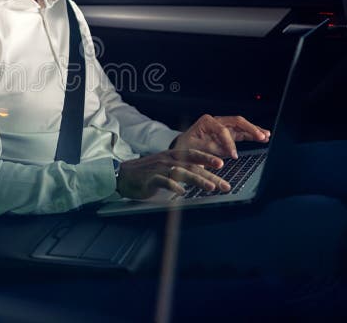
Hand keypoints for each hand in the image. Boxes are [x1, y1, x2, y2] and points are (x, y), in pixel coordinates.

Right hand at [116, 149, 230, 198]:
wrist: (123, 175)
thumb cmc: (146, 172)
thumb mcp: (165, 166)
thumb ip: (181, 169)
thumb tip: (201, 175)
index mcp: (172, 155)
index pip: (193, 155)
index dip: (207, 158)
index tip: (222, 164)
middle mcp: (167, 160)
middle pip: (192, 165)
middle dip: (210, 174)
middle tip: (224, 183)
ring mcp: (159, 169)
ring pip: (182, 172)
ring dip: (198, 179)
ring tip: (211, 187)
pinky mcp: (150, 179)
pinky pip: (164, 182)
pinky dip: (173, 186)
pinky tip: (182, 192)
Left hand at [171, 114, 269, 158]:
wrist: (183, 148)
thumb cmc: (186, 148)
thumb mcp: (194, 149)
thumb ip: (209, 149)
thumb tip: (225, 152)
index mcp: (206, 122)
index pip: (222, 130)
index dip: (229, 142)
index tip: (233, 155)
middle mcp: (216, 121)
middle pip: (236, 122)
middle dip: (249, 129)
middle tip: (261, 136)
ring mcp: (223, 126)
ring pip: (241, 126)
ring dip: (254, 130)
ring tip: (266, 135)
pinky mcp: (228, 133)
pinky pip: (242, 132)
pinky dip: (252, 135)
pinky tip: (262, 137)